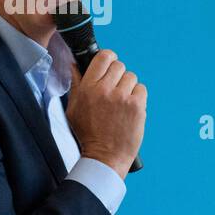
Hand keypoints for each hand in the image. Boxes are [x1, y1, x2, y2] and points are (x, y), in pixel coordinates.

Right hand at [65, 50, 145, 178]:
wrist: (104, 156)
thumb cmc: (88, 134)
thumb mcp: (73, 108)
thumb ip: (76, 84)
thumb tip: (75, 65)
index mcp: (88, 88)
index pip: (103, 57)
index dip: (108, 58)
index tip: (109, 64)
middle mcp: (105, 90)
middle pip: (119, 65)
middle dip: (117, 75)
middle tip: (114, 88)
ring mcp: (122, 97)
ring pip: (131, 77)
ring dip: (128, 86)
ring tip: (121, 101)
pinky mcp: (137, 106)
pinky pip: (141, 89)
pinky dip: (137, 96)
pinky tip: (129, 108)